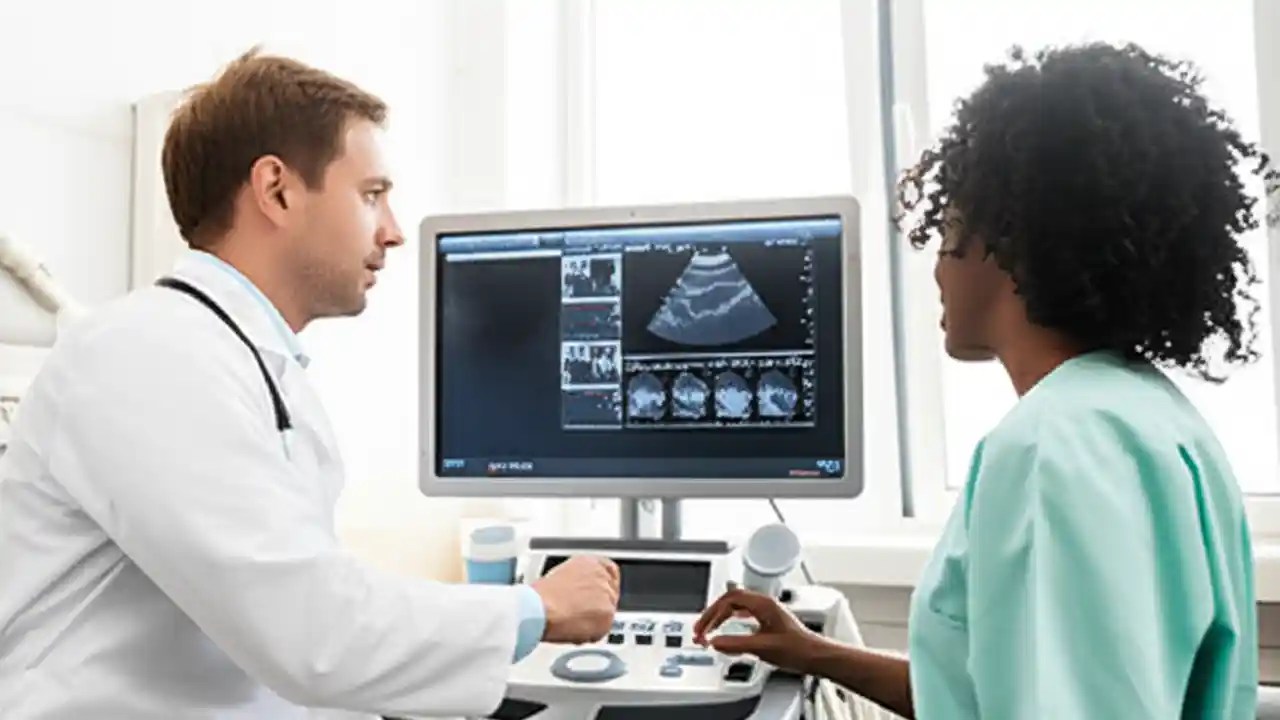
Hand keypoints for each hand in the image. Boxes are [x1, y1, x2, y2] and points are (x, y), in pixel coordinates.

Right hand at [531, 556, 619, 643]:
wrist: (539, 608)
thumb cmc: (539, 597)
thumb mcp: (560, 578)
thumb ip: (577, 582)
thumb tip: (579, 594)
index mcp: (589, 563)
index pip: (609, 570)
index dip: (604, 585)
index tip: (600, 595)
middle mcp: (601, 576)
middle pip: (610, 593)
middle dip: (597, 606)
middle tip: (581, 615)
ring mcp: (607, 595)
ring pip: (606, 613)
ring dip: (592, 621)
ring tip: (571, 624)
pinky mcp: (608, 614)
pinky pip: (602, 630)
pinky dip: (590, 634)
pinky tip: (573, 631)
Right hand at [693, 588, 824, 673]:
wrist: (816, 655)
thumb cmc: (798, 648)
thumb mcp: (764, 647)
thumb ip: (737, 644)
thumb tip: (715, 642)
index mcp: (763, 604)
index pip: (729, 599)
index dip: (712, 613)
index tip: (703, 628)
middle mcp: (764, 603)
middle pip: (730, 600)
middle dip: (712, 615)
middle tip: (700, 630)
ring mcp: (766, 610)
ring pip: (735, 606)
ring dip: (720, 617)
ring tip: (708, 630)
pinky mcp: (768, 619)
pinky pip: (743, 613)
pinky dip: (729, 620)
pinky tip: (726, 626)